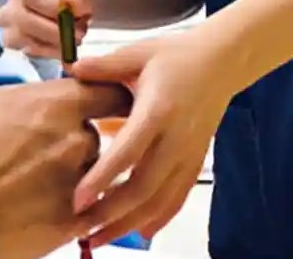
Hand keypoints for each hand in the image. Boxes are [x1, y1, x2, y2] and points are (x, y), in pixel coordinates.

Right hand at [0, 0, 102, 59]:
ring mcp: (14, 23)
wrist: (89, 0)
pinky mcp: (21, 41)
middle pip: (20, 20)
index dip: (53, 9)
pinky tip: (68, 45)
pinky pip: (29, 51)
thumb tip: (67, 1)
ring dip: (50, 43)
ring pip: (17, 39)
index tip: (77, 14)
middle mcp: (15, 0)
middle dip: (54, 31)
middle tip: (80, 33)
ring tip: (73, 37)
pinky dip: (51, 52)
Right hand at [0, 79, 131, 258]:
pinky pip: (89, 211)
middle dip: (75, 148)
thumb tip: (43, 104)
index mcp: (53, 105)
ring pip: (92, 176)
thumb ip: (29, 103)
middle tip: (40, 160)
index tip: (108, 106)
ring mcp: (78, 182)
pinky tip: (41, 212)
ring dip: (74, 179)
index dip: (111, 100)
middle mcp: (73, 139)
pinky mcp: (72, 222)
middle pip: (94, 138)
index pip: (110, 93)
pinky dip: (73, 211)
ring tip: (31, 189)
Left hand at [67, 30, 237, 245]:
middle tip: (80, 229)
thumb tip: (70, 69)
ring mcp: (189, 153)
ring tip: (99, 238)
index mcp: (158, 109)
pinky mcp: (196, 161)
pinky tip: (140, 233)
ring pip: (161, 199)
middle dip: (111, 213)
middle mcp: (176, 137)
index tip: (78, 199)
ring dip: (130, 223)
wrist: (223, 62)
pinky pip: (178, 197)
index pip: (129, 151)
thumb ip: (104, 66)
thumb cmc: (177, 56)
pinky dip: (160, 218)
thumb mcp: (139, 53)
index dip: (103, 178)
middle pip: (144, 186)